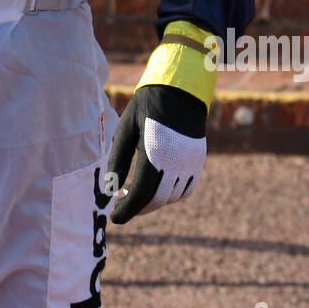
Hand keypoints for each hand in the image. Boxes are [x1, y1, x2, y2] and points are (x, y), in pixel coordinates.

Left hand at [107, 84, 206, 223]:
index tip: (115, 217)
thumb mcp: (126, 130)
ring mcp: (190, 162)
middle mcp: (176, 161)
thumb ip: (118, 161)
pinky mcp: (198, 160)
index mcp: (155, 153)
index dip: (127, 211)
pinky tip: (157, 184)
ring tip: (137, 190)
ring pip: (172, 197)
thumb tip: (110, 190)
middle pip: (157, 200)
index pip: (142, 194)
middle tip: (123, 205)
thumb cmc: (145, 107)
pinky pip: (186, 189)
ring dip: (154, 201)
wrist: (178, 90)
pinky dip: (171, 194)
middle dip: (139, 208)